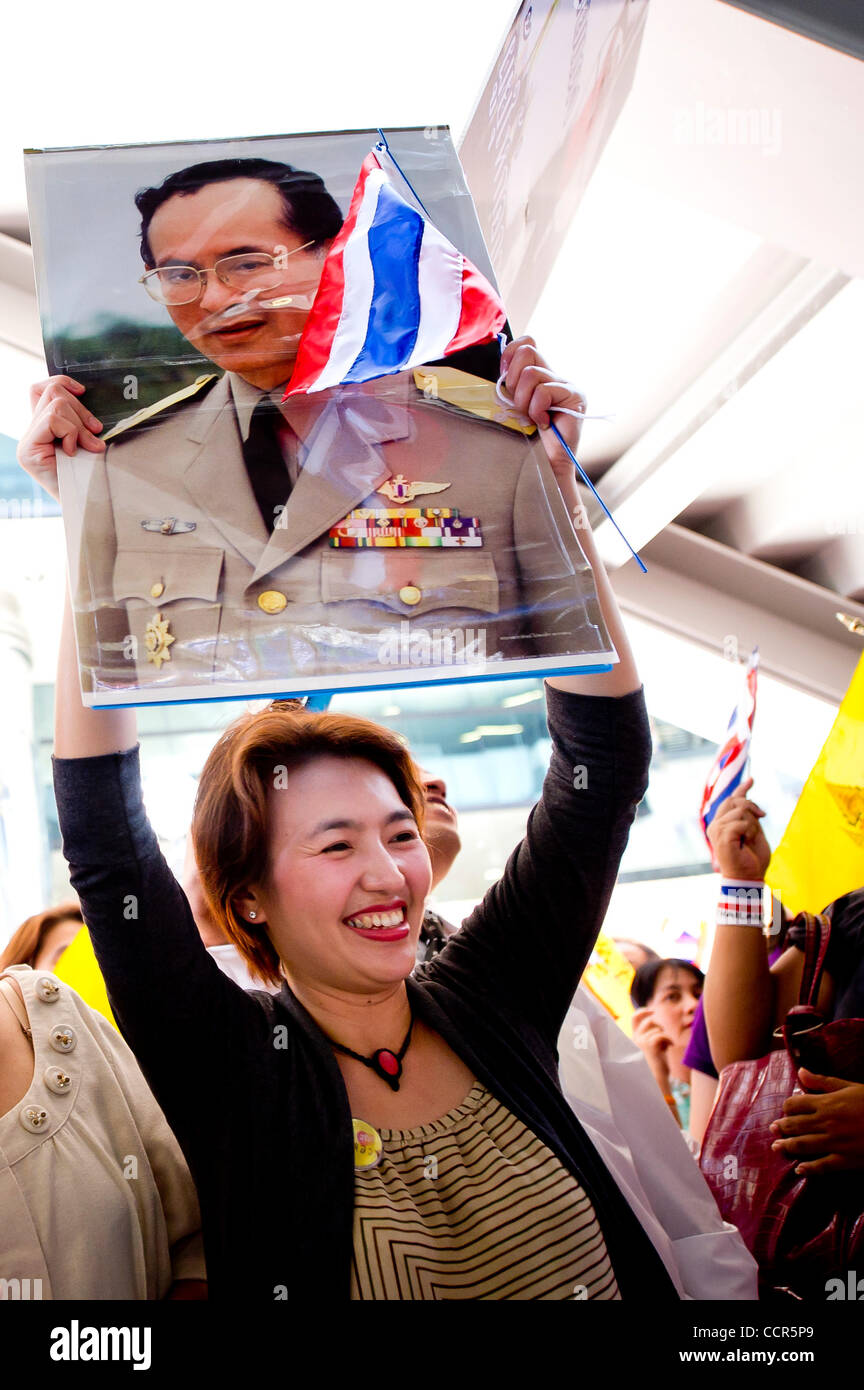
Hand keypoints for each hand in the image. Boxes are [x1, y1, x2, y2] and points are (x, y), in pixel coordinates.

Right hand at [17, 376, 104, 501]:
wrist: (85, 507)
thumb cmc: (90, 477)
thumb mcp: (88, 441)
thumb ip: (80, 421)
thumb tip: (84, 395)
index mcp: (42, 427)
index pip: (42, 389)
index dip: (62, 382)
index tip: (83, 392)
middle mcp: (30, 431)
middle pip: (52, 392)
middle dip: (81, 410)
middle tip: (94, 434)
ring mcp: (26, 440)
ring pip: (56, 404)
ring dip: (78, 424)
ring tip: (87, 446)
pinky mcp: (27, 449)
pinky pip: (54, 421)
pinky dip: (70, 433)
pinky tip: (72, 451)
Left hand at [500, 336, 586, 485]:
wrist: (544, 465)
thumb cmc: (525, 439)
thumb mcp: (511, 405)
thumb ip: (510, 385)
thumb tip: (499, 366)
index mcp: (539, 374)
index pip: (526, 342)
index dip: (510, 355)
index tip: (504, 379)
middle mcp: (555, 375)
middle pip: (528, 350)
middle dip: (514, 379)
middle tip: (518, 404)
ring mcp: (567, 384)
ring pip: (531, 373)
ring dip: (523, 399)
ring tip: (530, 418)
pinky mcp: (575, 396)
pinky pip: (543, 391)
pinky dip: (536, 410)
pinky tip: (542, 423)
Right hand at [631, 1006, 672, 1086]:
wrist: (654, 1083)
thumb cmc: (655, 1070)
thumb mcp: (651, 1051)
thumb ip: (651, 1038)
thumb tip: (656, 1024)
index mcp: (633, 1040)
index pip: (634, 1018)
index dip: (643, 1011)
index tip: (652, 1010)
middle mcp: (635, 1039)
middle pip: (648, 1020)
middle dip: (658, 1024)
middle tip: (663, 1033)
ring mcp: (641, 1042)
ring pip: (657, 1029)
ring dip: (664, 1036)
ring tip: (666, 1047)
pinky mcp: (649, 1046)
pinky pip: (661, 1035)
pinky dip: (668, 1040)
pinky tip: (669, 1047)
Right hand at [707, 776, 770, 880]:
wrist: (748, 878)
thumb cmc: (752, 858)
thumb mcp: (754, 831)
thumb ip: (750, 816)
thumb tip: (748, 799)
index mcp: (722, 823)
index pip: (731, 800)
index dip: (741, 788)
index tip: (752, 780)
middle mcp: (715, 824)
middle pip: (734, 801)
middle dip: (751, 806)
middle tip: (762, 816)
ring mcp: (716, 830)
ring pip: (739, 810)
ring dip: (752, 824)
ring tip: (750, 838)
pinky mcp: (721, 836)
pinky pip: (740, 822)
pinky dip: (750, 831)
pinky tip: (747, 841)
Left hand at [769, 1069, 863, 1172]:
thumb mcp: (850, 1087)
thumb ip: (823, 1082)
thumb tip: (801, 1072)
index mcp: (827, 1103)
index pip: (796, 1104)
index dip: (788, 1107)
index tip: (786, 1110)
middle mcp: (827, 1123)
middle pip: (795, 1125)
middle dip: (782, 1127)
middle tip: (772, 1129)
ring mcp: (835, 1143)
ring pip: (804, 1146)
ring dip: (788, 1147)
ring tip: (777, 1148)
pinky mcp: (846, 1160)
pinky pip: (823, 1166)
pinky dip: (809, 1169)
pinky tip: (800, 1170)